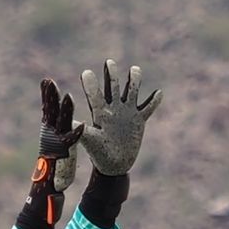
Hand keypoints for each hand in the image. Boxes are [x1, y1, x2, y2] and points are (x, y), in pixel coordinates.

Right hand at [36, 76, 83, 193]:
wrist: (49, 186)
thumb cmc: (55, 165)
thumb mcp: (56, 144)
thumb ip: (56, 130)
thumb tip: (57, 118)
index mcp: (49, 131)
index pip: (48, 109)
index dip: (47, 96)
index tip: (46, 81)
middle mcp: (50, 135)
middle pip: (50, 112)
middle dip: (50, 97)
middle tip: (49, 82)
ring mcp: (56, 143)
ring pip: (61, 123)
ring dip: (64, 110)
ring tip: (68, 97)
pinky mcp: (64, 154)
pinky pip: (71, 141)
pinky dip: (74, 134)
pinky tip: (80, 126)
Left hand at [77, 59, 163, 175]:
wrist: (114, 165)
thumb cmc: (98, 154)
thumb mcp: (89, 140)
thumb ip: (79, 130)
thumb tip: (70, 122)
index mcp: (100, 112)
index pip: (95, 94)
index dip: (91, 84)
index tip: (86, 73)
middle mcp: (113, 108)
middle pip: (113, 86)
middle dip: (111, 74)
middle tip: (109, 62)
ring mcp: (127, 112)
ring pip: (131, 91)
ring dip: (133, 80)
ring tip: (135, 70)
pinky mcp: (139, 120)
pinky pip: (148, 108)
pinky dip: (154, 100)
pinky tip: (159, 92)